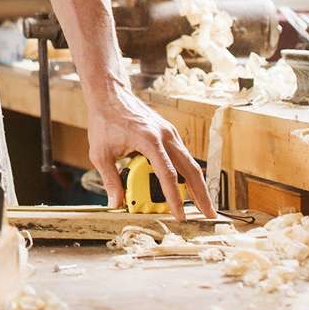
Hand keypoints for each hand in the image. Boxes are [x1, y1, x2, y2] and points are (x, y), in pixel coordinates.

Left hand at [83, 80, 216, 217]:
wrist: (109, 94)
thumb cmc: (104, 121)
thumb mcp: (100, 153)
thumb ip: (110, 179)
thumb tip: (115, 203)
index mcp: (149, 140)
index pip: (167, 174)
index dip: (174, 197)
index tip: (179, 215)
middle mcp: (165, 135)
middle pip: (190, 169)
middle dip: (201, 193)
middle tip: (208, 213)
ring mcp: (169, 132)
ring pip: (190, 162)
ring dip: (198, 183)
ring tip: (202, 204)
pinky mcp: (169, 132)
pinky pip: (183, 154)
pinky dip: (188, 171)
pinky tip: (188, 185)